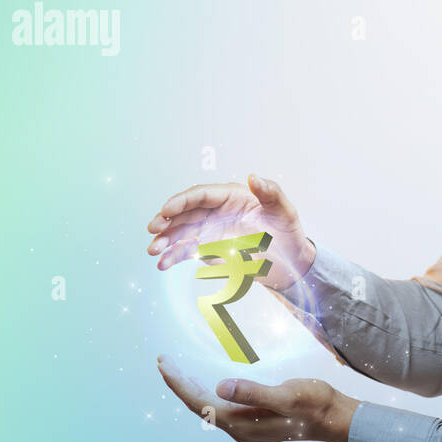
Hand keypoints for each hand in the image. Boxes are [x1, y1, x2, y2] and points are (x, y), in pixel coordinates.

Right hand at [147, 174, 315, 292]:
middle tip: (153, 229)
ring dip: (165, 240)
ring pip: (181, 232)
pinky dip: (174, 256)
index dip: (181, 201)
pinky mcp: (208, 249)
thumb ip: (271, 193)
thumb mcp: (284, 211)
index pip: (200, 195)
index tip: (166, 210)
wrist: (289, 260)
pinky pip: (186, 251)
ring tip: (153, 251)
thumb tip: (254, 177)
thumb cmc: (287, 230)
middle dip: (166, 220)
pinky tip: (163, 263)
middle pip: (185, 212)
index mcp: (230, 196)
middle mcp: (215, 211)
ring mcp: (210, 230)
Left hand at [156, 354, 359, 441]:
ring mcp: (244, 425)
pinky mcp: (252, 419)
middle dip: (178, 383)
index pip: (199, 401)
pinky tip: (204, 383)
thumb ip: (253, 393)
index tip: (164, 363)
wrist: (333, 418)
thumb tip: (220, 386)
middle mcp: (237, 428)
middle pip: (198, 404)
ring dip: (189, 388)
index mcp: (240, 423)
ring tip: (174, 370)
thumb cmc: (313, 404)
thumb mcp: (285, 395)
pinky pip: (218, 405)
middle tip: (163, 360)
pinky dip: (205, 391)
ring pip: (207, 406)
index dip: (179, 383)